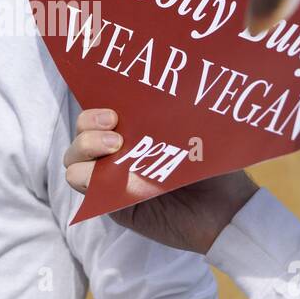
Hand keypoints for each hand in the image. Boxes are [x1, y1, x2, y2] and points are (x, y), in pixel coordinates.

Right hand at [64, 108, 257, 254]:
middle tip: (114, 126)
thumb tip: (156, 88)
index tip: (115, 106)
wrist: (225, 210)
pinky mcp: (110, 204)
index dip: (96, 104)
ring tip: (115, 149)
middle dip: (88, 122)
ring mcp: (111, 178)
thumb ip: (170, 116)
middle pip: (81, 131)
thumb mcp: (191, 133)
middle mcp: (118, 152)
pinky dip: (88, 178)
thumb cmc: (212, 167)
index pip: (100, 110)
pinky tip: (111, 175)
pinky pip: (84, 188)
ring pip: (74, 161)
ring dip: (85, 149)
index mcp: (135, 130)